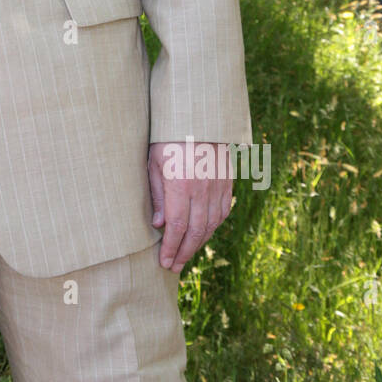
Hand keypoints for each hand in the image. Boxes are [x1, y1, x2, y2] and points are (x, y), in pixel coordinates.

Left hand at [147, 141, 232, 273]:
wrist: (198, 116)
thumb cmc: (167, 137)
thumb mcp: (154, 163)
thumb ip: (157, 195)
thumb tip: (159, 224)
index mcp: (181, 185)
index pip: (177, 227)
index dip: (170, 248)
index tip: (164, 262)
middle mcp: (203, 189)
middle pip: (196, 231)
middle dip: (183, 252)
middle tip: (173, 266)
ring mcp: (218, 186)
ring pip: (211, 224)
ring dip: (198, 243)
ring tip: (186, 255)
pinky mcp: (227, 182)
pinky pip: (223, 211)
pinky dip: (213, 227)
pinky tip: (204, 234)